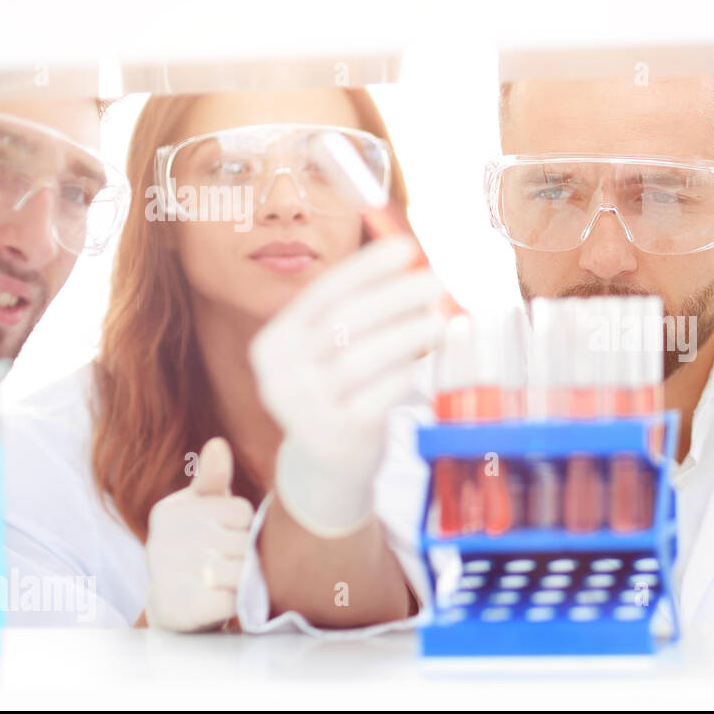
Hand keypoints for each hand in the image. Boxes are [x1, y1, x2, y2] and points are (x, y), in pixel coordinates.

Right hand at [145, 437, 253, 631]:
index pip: (240, 511)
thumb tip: (217, 444)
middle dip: (245, 554)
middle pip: (244, 541)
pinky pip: (236, 599)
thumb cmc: (199, 545)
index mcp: (170, 513)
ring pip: (243, 570)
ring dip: (246, 579)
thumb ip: (212, 479)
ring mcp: (173, 578)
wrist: (176, 605)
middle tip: (226, 564)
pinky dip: (240, 601)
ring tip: (226, 582)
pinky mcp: (186, 609)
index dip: (243, 528)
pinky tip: (224, 600)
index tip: (223, 537)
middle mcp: (164, 543)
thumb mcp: (204, 507)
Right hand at [250, 237, 447, 536]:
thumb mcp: (334, 353)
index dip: (367, 268)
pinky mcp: (333, 435)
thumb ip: (362, 314)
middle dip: (394, 296)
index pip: (323, 293)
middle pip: (342, 321)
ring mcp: (302, 407)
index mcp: (275, 341)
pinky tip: (424, 363)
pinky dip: (402, 375)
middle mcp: (279, 373)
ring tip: (438, 320)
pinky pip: (374, 397)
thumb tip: (416, 269)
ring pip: (359, 358)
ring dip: (405, 333)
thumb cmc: (342, 392)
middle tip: (435, 281)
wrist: (328, 465)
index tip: (405, 248)